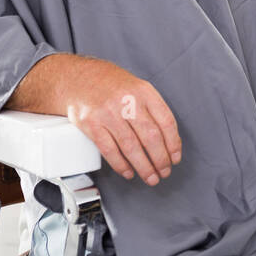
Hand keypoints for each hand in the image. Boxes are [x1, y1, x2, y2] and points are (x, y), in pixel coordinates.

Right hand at [61, 58, 181, 185]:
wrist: (80, 78)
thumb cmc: (113, 86)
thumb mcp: (138, 88)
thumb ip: (153, 110)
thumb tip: (170, 141)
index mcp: (144, 91)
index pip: (166, 121)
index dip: (173, 144)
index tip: (175, 158)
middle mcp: (128, 101)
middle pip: (150, 137)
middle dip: (160, 160)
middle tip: (164, 172)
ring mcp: (108, 113)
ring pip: (131, 147)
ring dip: (143, 167)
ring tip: (150, 177)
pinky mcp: (91, 124)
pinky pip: (109, 150)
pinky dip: (121, 165)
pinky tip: (128, 172)